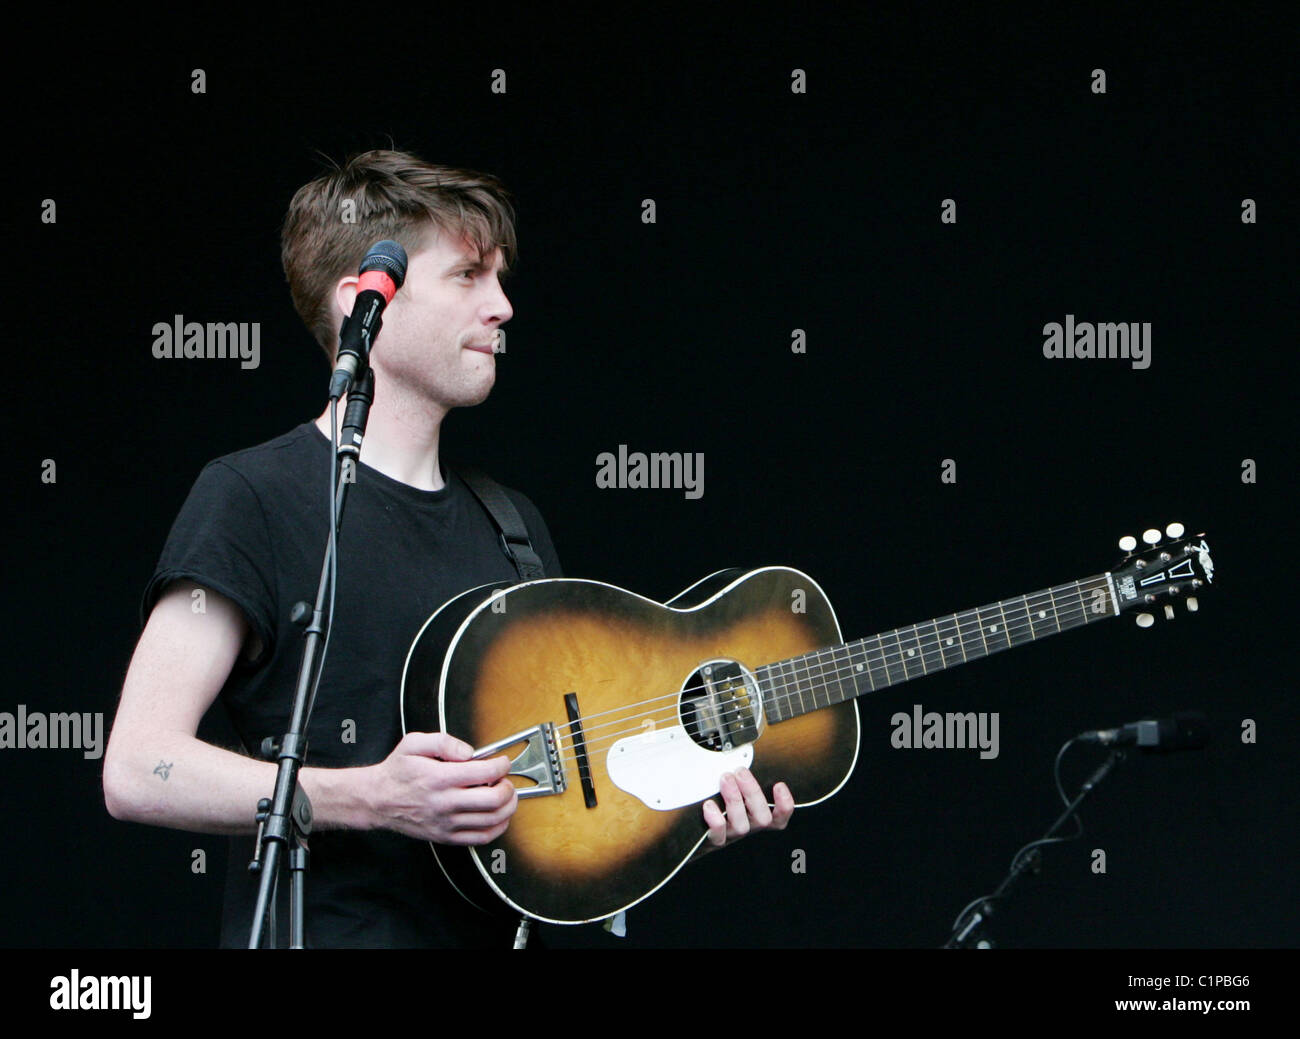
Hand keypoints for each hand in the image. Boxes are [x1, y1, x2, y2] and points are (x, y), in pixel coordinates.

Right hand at [363, 731, 516, 844]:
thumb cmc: (397, 772)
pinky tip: (498, 816)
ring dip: (508, 806)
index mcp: (439, 778)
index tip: (502, 762)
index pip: (484, 772)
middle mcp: (445, 802)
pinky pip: (482, 838)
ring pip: (492, 820)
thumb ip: (443, 742)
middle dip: (508, 786)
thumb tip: (469, 752)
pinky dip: (498, 827)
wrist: (378, 800)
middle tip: (504, 779)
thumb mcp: (414, 744)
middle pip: (493, 799)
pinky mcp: (446, 837)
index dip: (501, 765)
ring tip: (505, 795)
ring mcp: (447, 823)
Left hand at [701, 768, 793, 849]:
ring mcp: (732, 834)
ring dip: (735, 799)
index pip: (779, 817)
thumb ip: (741, 773)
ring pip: (742, 826)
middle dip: (753, 792)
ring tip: (725, 779)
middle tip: (740, 771)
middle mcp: (748, 826)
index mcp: (757, 815)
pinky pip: (718, 836)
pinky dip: (715, 820)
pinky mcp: (714, 840)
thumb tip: (742, 745)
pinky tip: (709, 804)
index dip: (784, 805)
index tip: (779, 785)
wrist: (692, 830)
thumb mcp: (734, 784)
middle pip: (763, 818)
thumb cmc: (717, 797)